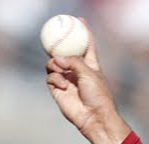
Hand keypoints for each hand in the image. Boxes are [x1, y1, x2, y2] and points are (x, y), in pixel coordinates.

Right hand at [44, 19, 131, 143]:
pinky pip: (50, 77)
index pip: (87, 46)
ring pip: (53, 64)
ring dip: (55, 64)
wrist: (94, 119)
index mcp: (90, 65)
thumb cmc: (98, 96)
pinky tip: (63, 85)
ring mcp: (67, 80)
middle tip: (55, 40)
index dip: (84, 33)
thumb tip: (56, 57)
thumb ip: (73, 61)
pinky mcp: (58, 90)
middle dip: (59, 47)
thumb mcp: (89, 73)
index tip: (80, 20)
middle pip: (65, 53)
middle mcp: (77, 71)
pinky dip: (55, 78)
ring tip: (61, 69)